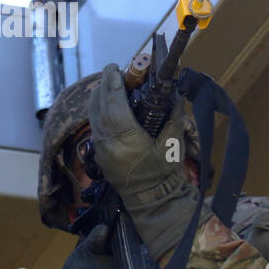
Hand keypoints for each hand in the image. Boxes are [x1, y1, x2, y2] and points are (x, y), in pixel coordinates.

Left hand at [88, 63, 197, 262]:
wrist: (151, 200)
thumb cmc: (164, 173)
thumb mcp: (173, 144)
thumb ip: (173, 117)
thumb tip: (175, 95)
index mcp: (126, 139)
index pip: (114, 104)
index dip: (113, 83)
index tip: (115, 68)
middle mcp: (108, 143)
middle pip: (100, 106)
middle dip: (105, 85)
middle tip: (113, 71)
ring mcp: (100, 149)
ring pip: (93, 115)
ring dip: (99, 96)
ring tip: (109, 82)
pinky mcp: (98, 153)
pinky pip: (94, 125)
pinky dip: (97, 110)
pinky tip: (105, 102)